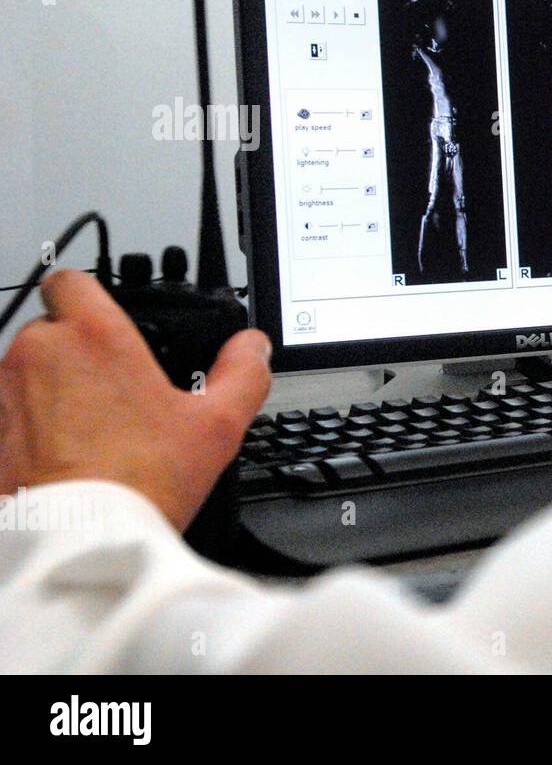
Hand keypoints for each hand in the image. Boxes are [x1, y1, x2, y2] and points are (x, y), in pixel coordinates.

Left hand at [0, 270, 271, 529]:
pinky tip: (61, 459)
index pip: (72, 281)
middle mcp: (38, 353)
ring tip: (88, 433)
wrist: (76, 543)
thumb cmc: (137, 483)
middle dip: (77, 355)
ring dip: (48, 391)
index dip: (91, 296)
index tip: (110, 323)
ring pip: (24, 373)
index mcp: (95, 336)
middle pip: (51, 331)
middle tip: (114, 395)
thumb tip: (253, 348)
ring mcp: (2, 393)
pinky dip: (27, 430)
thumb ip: (242, 374)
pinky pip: (7, 415)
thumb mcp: (218, 426)